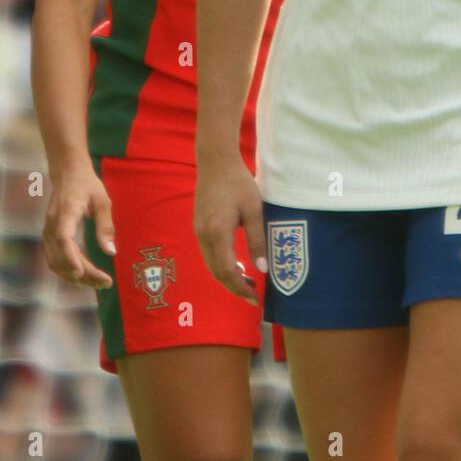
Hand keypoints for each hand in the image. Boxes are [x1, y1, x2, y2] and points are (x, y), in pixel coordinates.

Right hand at [42, 165, 114, 289]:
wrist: (67, 174)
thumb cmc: (87, 186)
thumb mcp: (103, 201)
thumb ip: (105, 226)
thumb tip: (111, 252)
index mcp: (65, 213)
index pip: (63, 238)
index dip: (69, 257)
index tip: (80, 273)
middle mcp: (52, 225)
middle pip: (61, 256)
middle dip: (82, 274)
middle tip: (106, 283)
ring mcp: (47, 232)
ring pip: (55, 262)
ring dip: (74, 277)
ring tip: (96, 283)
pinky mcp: (48, 237)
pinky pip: (53, 260)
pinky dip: (66, 271)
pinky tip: (83, 276)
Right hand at [195, 155, 266, 305]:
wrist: (216, 162)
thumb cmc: (238, 182)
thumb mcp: (254, 210)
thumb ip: (257, 241)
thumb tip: (262, 269)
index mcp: (218, 232)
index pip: (228, 271)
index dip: (241, 288)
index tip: (256, 299)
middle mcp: (204, 235)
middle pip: (217, 272)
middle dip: (234, 287)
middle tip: (253, 295)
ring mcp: (198, 231)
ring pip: (211, 265)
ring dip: (227, 277)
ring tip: (247, 282)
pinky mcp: (198, 227)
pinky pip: (208, 254)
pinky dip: (221, 265)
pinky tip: (236, 264)